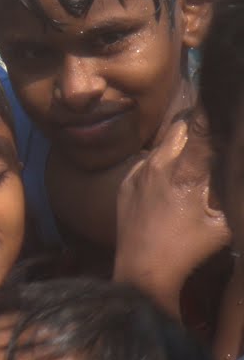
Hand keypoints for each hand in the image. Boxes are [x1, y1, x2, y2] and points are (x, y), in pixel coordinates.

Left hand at [114, 114, 229, 314]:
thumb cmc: (191, 250)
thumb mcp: (223, 221)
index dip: (209, 107)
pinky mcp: (126, 181)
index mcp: (186, 173)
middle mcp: (158, 164)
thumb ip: (230, 189)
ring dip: (180, 140)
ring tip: (195, 152)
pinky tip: (172, 178)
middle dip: (198, 121)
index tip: (218, 87)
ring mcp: (138, 171)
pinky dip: (163, 160)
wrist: (143, 271)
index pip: (200, 127)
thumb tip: (232, 165)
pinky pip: (148, 159)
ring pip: (164, 141)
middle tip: (213, 125)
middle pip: (181, 125)